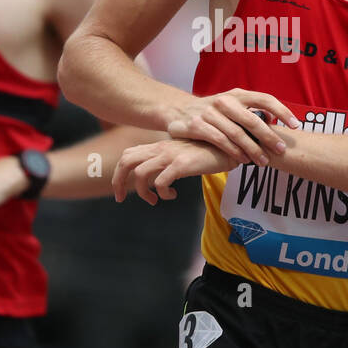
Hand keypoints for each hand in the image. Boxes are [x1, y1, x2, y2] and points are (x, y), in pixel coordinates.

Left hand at [112, 139, 239, 205]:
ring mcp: (171, 155)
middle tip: (121, 199)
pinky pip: (160, 182)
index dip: (119, 173)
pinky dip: (162, 193)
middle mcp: (161, 148)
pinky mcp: (181, 164)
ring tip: (154, 200)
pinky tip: (172, 195)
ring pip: (140, 174)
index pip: (128, 155)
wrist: (229, 147)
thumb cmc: (207, 154)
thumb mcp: (181, 155)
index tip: (120, 191)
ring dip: (142, 192)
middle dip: (118, 182)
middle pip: (126, 161)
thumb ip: (167, 161)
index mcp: (159, 147)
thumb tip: (154, 178)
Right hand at [164, 89, 299, 166]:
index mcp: (237, 94)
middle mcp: (225, 100)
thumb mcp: (230, 105)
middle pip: (253, 119)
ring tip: (263, 161)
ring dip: (252, 149)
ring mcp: (210, 112)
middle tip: (281, 150)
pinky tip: (243, 160)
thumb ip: (249, 111)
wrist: (176, 111)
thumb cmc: (211, 111)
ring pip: (237, 133)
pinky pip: (220, 140)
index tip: (295, 125)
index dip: (282, 111)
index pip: (264, 98)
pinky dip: (233, 151)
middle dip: (269, 137)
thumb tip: (274, 120)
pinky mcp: (197, 125)